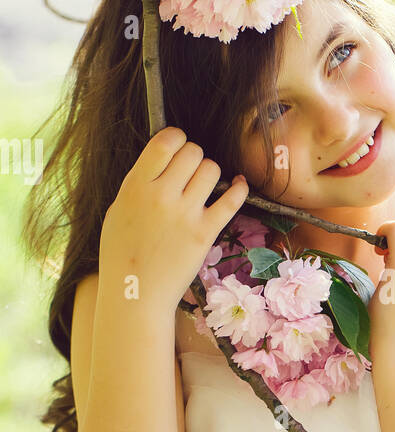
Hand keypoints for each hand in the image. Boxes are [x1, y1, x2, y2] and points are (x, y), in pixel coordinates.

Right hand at [98, 126, 248, 310]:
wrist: (135, 293)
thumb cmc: (122, 252)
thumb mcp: (118, 210)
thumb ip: (139, 183)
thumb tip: (163, 159)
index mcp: (135, 187)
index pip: (164, 142)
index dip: (176, 138)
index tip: (178, 146)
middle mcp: (160, 196)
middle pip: (193, 152)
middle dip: (195, 157)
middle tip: (190, 172)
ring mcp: (185, 214)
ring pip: (212, 169)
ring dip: (212, 174)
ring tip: (204, 187)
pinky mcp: (205, 233)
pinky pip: (231, 199)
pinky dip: (238, 189)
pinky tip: (237, 186)